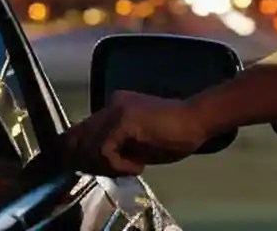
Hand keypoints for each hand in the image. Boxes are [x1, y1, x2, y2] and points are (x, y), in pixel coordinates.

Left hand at [62, 91, 208, 176]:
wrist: (197, 121)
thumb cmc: (175, 136)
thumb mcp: (138, 144)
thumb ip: (115, 148)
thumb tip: (92, 163)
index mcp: (113, 106)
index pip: (81, 131)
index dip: (81, 153)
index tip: (98, 169)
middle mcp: (110, 104)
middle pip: (79, 138)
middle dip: (91, 162)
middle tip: (116, 172)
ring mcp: (115, 110)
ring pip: (89, 147)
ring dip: (106, 166)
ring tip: (131, 168)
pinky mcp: (123, 120)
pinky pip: (104, 151)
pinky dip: (118, 165)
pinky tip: (139, 165)